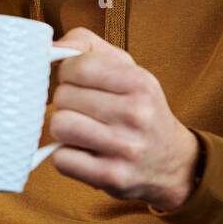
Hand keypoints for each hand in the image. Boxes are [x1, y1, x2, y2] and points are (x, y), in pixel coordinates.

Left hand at [48, 27, 199, 211]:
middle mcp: (137, 113)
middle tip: (85, 112)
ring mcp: (126, 148)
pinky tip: (85, 153)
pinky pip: (62, 159)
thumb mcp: (125, 69)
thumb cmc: (138, 109)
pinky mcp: (112, 177)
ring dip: (63, 130)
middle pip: (64, 97)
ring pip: (59, 125)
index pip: (77, 66)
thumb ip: (86, 46)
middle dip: (66, 103)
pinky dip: (66, 156)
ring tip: (82, 132)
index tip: (79, 83)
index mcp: (140, 82)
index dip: (68, 74)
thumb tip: (50, 46)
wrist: (172, 163)